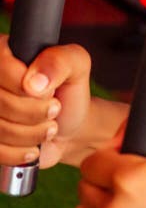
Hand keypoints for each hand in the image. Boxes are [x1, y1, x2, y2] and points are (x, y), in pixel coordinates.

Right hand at [0, 35, 90, 167]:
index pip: (1, 67)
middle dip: (36, 111)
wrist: (70, 128)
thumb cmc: (68, 93)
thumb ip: (61, 60)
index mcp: (5, 55)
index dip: (25, 84)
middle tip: (54, 108)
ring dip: (32, 133)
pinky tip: (34, 146)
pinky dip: (21, 152)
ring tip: (48, 126)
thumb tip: (35, 82)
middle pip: (0, 101)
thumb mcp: (77, 66)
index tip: (48, 90)